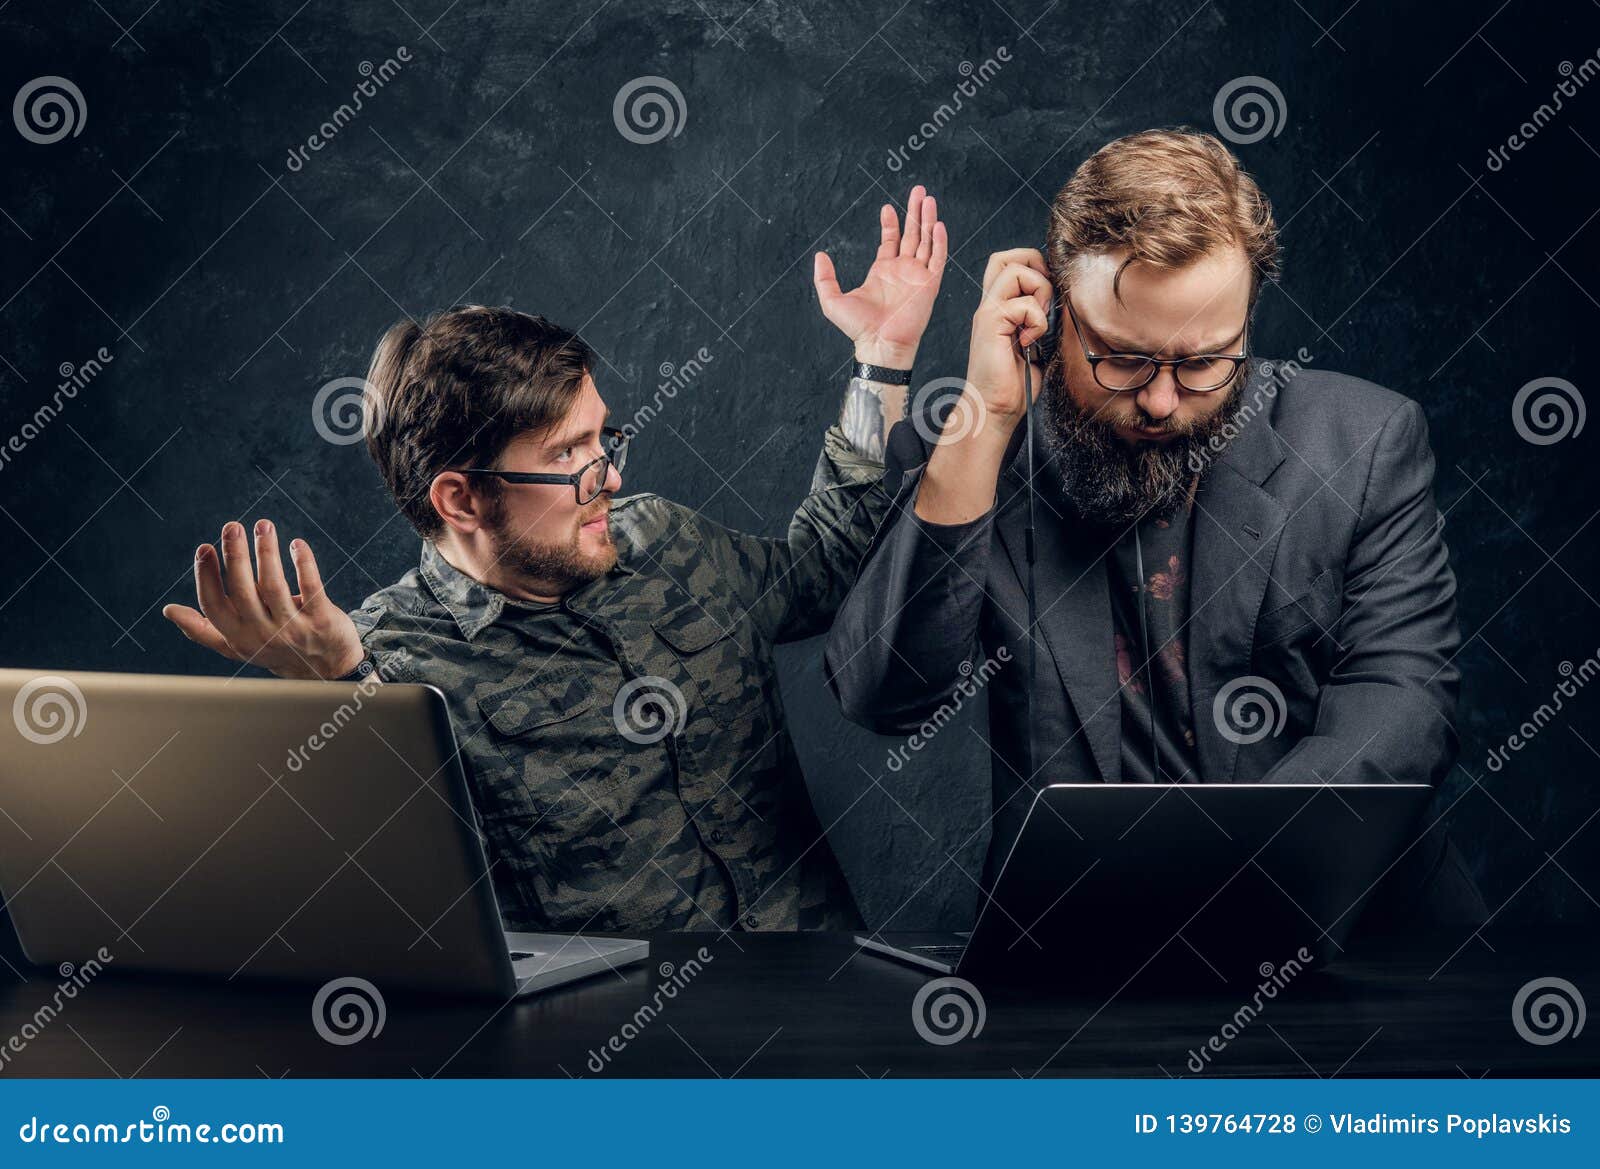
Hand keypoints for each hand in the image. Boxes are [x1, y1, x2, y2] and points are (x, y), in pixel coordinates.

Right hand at [162, 520, 365, 680]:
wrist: (325, 670)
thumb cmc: (274, 650)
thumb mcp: (237, 646)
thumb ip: (204, 628)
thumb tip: (168, 611)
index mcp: (237, 637)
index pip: (213, 605)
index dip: (206, 576)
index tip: (204, 547)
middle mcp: (263, 634)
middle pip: (242, 590)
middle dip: (235, 556)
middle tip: (232, 526)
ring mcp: (293, 628)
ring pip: (274, 586)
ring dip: (266, 552)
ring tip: (263, 525)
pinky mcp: (321, 620)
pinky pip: (312, 587)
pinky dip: (303, 564)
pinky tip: (296, 544)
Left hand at [813, 183, 947, 368]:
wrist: (879, 344)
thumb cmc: (858, 328)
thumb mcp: (832, 300)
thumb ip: (824, 277)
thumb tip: (819, 256)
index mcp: (882, 271)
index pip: (890, 241)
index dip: (891, 223)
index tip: (888, 207)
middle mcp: (902, 270)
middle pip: (911, 234)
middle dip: (914, 212)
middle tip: (918, 191)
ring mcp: (917, 276)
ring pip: (926, 241)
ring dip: (927, 220)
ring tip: (928, 199)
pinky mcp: (930, 284)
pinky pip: (938, 258)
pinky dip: (939, 241)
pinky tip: (938, 224)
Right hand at [911, 249, 1056, 526]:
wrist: (995, 408)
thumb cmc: (1014, 382)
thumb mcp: (1036, 341)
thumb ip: (1042, 317)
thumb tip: (1064, 299)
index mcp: (999, 306)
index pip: (1010, 262)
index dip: (1035, 268)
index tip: (1046, 299)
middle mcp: (990, 303)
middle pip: (1009, 257)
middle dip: (1037, 270)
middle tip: (1043, 303)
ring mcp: (988, 312)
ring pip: (1018, 271)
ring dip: (1039, 294)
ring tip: (1037, 325)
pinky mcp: (990, 323)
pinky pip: (1024, 304)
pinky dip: (1036, 322)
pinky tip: (1028, 343)